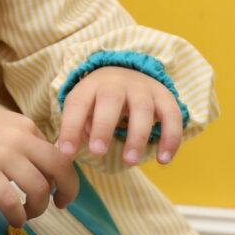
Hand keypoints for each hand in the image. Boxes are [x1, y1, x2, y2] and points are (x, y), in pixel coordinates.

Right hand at [0, 96, 77, 227]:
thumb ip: (19, 140)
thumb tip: (35, 165)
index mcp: (26, 126)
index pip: (58, 153)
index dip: (63, 175)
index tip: (57, 189)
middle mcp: (21, 139)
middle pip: (61, 168)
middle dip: (67, 191)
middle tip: (60, 205)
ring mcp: (3, 155)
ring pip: (40, 188)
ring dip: (39, 208)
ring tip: (27, 215)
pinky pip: (11, 201)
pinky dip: (17, 215)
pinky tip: (14, 221)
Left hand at [58, 67, 183, 166]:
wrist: (126, 72)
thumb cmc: (98, 101)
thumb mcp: (83, 109)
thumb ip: (75, 130)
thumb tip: (64, 155)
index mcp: (90, 87)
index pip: (77, 104)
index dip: (70, 127)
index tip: (67, 152)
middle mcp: (116, 84)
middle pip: (110, 101)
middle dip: (103, 127)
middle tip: (97, 152)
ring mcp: (142, 89)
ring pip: (142, 109)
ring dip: (137, 137)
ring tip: (129, 162)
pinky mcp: (164, 96)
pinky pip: (171, 116)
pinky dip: (170, 138)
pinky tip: (163, 160)